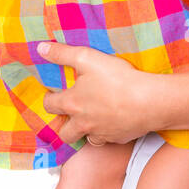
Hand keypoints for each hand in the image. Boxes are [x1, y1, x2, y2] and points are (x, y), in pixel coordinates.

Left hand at [38, 41, 156, 145]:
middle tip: (72, 114)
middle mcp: (82, 123)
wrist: (149, 101)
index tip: (55, 95)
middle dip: (64, 125)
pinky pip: (108, 139)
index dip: (50, 99)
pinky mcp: (117, 139)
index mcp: (72, 103)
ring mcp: (100, 133)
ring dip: (86, 131)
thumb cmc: (118, 79)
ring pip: (86, 138)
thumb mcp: (88, 58)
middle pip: (63, 133)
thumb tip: (40, 49)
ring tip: (94, 120)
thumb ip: (63, 54)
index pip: (50, 105)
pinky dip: (109, 132)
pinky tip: (117, 121)